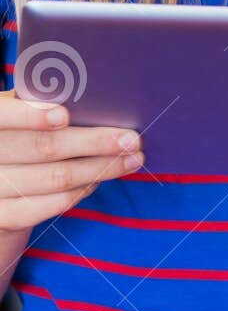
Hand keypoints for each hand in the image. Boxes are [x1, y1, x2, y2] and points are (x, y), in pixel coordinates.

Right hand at [0, 92, 142, 233]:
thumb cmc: (18, 136)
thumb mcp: (20, 114)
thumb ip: (40, 102)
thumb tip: (93, 93)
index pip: (2, 116)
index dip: (30, 116)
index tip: (65, 115)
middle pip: (42, 147)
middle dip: (93, 142)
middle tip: (131, 139)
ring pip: (54, 177)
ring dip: (99, 168)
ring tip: (131, 159)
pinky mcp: (2, 217)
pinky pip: (48, 206)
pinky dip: (79, 191)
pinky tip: (98, 180)